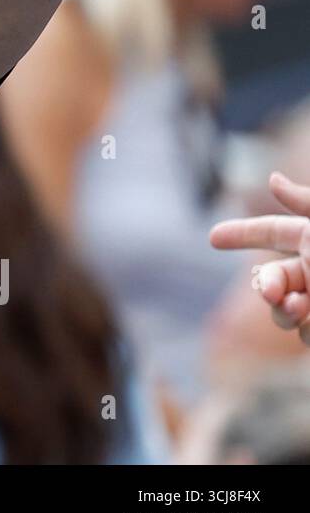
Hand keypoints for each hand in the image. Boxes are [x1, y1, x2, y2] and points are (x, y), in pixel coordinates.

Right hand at [210, 171, 309, 345]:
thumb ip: (305, 203)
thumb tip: (271, 179)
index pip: (271, 231)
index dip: (241, 233)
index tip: (212, 238)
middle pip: (269, 275)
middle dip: (263, 282)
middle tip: (270, 290)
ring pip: (282, 308)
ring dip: (282, 308)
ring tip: (300, 308)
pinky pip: (305, 332)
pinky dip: (306, 327)